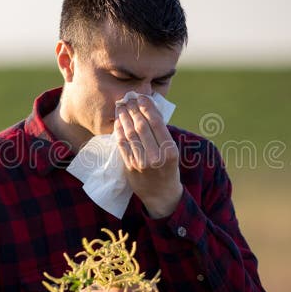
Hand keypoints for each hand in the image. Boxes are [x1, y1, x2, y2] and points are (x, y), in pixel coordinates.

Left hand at [113, 94, 182, 217]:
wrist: (161, 195)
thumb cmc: (168, 169)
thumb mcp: (172, 151)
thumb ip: (161, 134)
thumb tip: (148, 109)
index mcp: (170, 150)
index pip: (156, 123)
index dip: (147, 107)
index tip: (141, 97)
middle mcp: (156, 156)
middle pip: (142, 126)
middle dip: (134, 109)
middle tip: (128, 98)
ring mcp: (142, 162)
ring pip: (130, 133)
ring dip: (124, 117)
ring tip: (121, 106)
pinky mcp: (130, 166)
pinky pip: (123, 144)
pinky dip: (119, 131)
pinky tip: (118, 122)